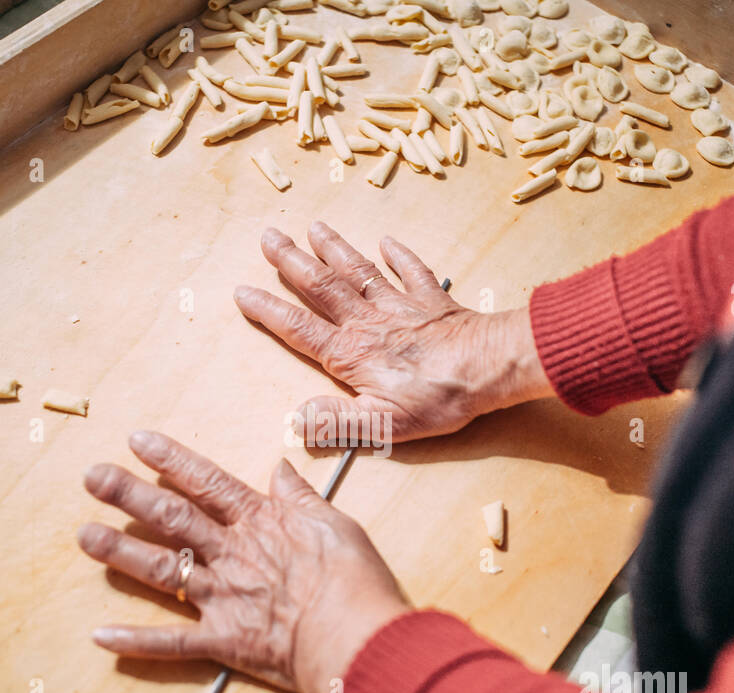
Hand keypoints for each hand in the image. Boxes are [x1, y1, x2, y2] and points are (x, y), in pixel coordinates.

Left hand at [76, 431, 410, 692]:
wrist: (357, 637)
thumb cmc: (354, 580)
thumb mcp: (335, 523)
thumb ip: (301, 497)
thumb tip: (280, 467)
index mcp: (261, 522)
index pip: (207, 481)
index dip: (170, 459)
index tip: (137, 440)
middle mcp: (233, 554)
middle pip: (172, 517)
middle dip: (129, 494)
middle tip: (91, 476)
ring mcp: (223, 597)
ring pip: (162, 570)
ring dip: (120, 552)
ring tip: (84, 535)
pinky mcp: (223, 641)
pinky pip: (172, 643)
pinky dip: (136, 641)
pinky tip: (99, 636)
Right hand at [233, 221, 552, 444]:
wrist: (490, 366)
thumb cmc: (440, 398)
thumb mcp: (383, 425)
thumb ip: (337, 422)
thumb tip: (297, 421)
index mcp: (352, 354)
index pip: (299, 329)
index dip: (268, 311)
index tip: (243, 291)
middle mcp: (369, 323)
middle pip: (322, 287)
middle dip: (291, 262)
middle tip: (267, 236)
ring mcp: (400, 307)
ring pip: (358, 271)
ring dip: (333, 248)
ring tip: (313, 227)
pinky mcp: (432, 302)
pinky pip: (411, 272)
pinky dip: (398, 255)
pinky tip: (387, 241)